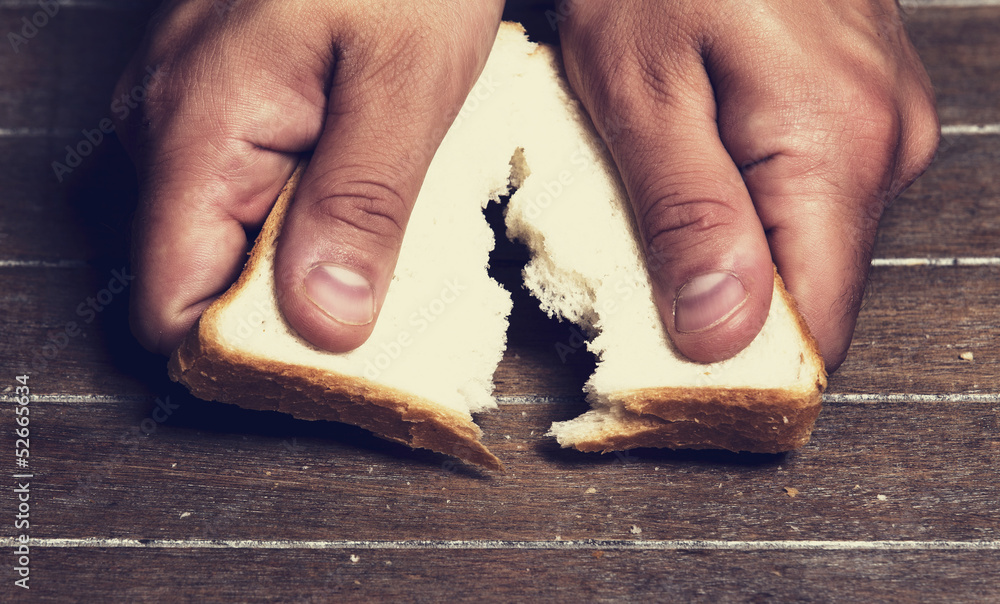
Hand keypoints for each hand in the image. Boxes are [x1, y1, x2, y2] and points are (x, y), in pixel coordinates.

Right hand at [115, 0, 504, 354]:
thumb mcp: (406, 84)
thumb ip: (360, 204)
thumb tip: (323, 323)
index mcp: (198, 134)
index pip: (171, 306)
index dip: (243, 358)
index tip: (328, 371)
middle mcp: (166, 132)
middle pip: (195, 284)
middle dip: (282, 320)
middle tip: (378, 317)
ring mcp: (186, 119)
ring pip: (221, 245)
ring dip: (298, 272)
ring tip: (381, 257)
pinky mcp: (220, 109)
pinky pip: (241, 198)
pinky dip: (299, 224)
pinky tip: (360, 209)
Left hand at [557, 0, 938, 370]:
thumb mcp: (643, 90)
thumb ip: (690, 214)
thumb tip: (721, 334)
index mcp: (837, 148)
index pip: (815, 326)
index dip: (744, 373)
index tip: (669, 383)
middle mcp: (886, 145)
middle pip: (815, 295)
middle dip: (731, 324)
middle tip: (639, 310)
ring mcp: (884, 128)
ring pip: (810, 251)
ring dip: (736, 269)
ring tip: (657, 241)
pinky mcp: (862, 114)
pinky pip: (810, 204)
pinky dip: (751, 223)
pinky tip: (695, 198)